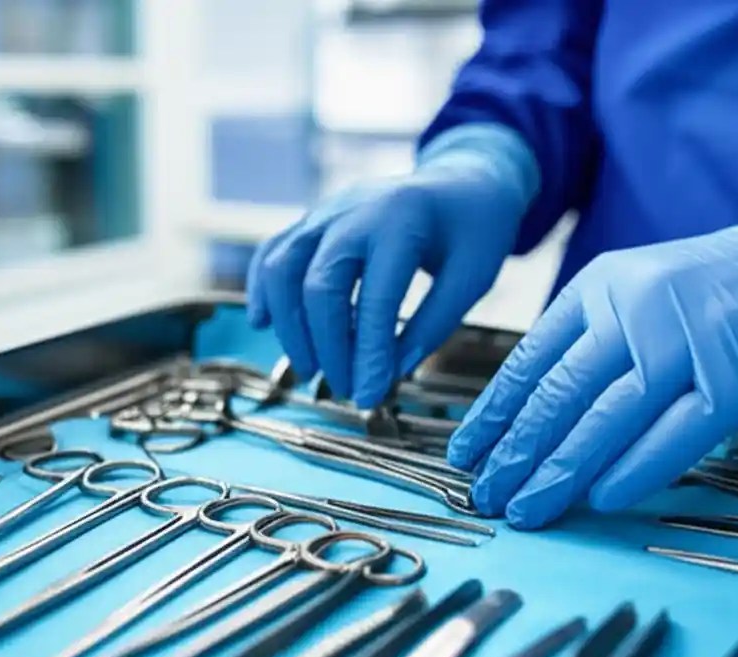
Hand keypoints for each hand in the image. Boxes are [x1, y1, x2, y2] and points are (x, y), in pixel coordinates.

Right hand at [246, 125, 537, 407]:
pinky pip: (273, 252)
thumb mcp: (471, 279)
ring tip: (310, 368)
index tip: (370, 396)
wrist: (461, 178)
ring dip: (290, 326)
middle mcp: (355, 211)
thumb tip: (388, 374)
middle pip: (319, 284)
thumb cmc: (475, 229)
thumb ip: (431, 326)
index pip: (375, 298)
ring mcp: (326, 211)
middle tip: (344, 388)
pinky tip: (265, 323)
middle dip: (327, 346)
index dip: (369, 353)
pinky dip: (262, 289)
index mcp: (403, 221)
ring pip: (283, 267)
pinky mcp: (312, 219)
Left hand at [448, 177, 737, 527]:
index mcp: (600, 289)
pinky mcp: (733, 382)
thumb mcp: (637, 292)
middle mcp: (634, 311)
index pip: (531, 360)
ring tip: (526, 510)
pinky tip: (598, 500)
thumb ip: (587, 341)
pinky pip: (673, 436)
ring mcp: (685, 345)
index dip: (494, 413)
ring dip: (560, 473)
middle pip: (560, 395)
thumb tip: (525, 414)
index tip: (464, 454)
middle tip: (486, 496)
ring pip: (606, 419)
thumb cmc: (714, 292)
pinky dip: (633, 470)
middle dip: (516, 453)